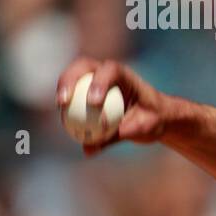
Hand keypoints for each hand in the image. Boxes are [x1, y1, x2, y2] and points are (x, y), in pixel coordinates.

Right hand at [56, 58, 171, 156]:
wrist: (156, 117)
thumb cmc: (154, 119)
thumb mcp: (145, 128)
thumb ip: (118, 135)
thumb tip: (88, 149)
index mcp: (127, 76)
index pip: (111, 70)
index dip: (99, 82)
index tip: (93, 103)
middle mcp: (108, 73)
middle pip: (84, 66)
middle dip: (70, 79)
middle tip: (64, 101)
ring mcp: (95, 80)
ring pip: (73, 77)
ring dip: (62, 89)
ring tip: (60, 108)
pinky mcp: (87, 91)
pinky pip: (74, 95)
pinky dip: (67, 105)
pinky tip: (63, 121)